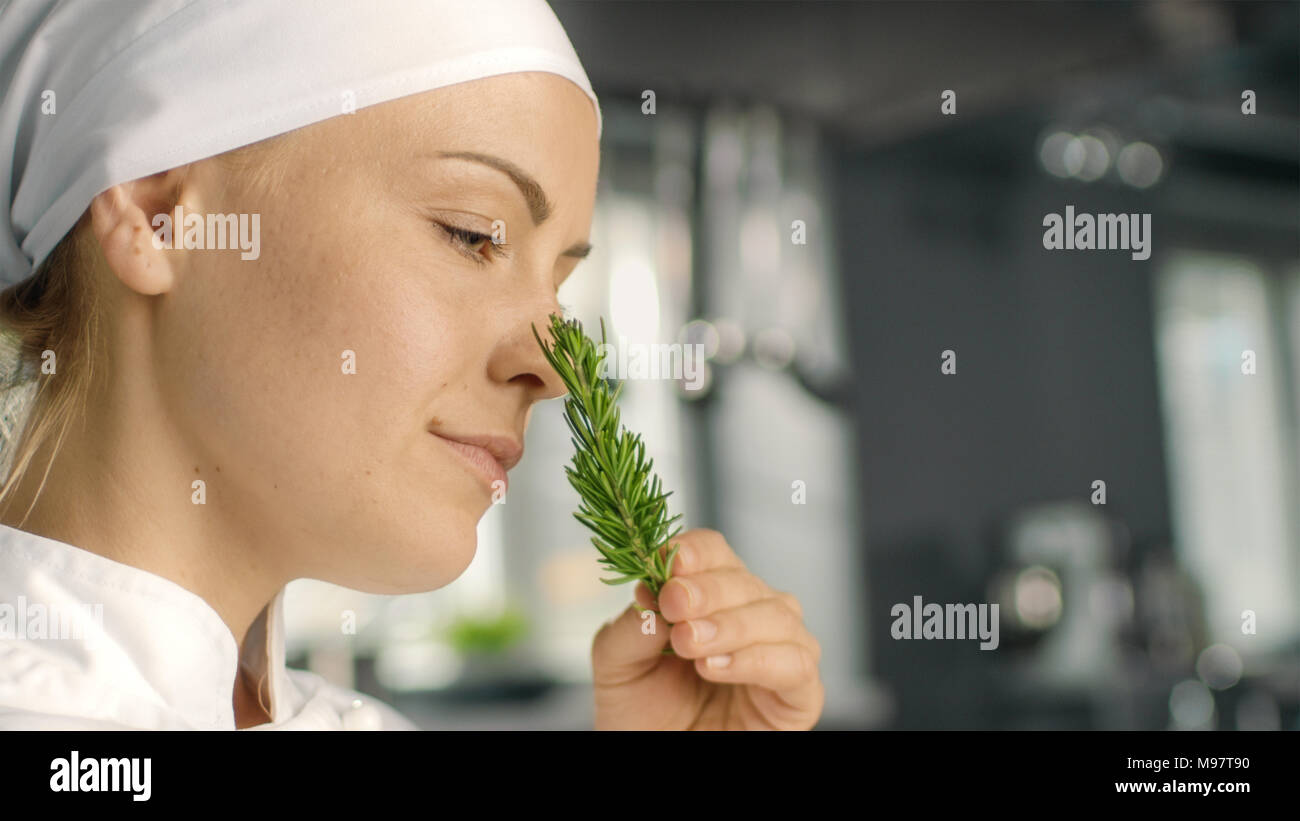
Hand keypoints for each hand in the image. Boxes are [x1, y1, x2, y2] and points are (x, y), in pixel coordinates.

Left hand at [590, 528, 823, 729]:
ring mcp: (781, 651)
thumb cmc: (641, 711)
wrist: (655, 756)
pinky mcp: (800, 695)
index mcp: (710, 595)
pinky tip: (716, 666)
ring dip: (730, 624)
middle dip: (707, 590)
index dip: (695, 551)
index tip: (669, 562)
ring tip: (689, 644)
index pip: (714, 552)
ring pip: (776, 615)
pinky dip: (756, 659)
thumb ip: (632, 627)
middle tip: (674, 606)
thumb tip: (651, 591)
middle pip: (744, 580)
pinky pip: (795, 665)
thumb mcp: (617, 663)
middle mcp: (752, 614)